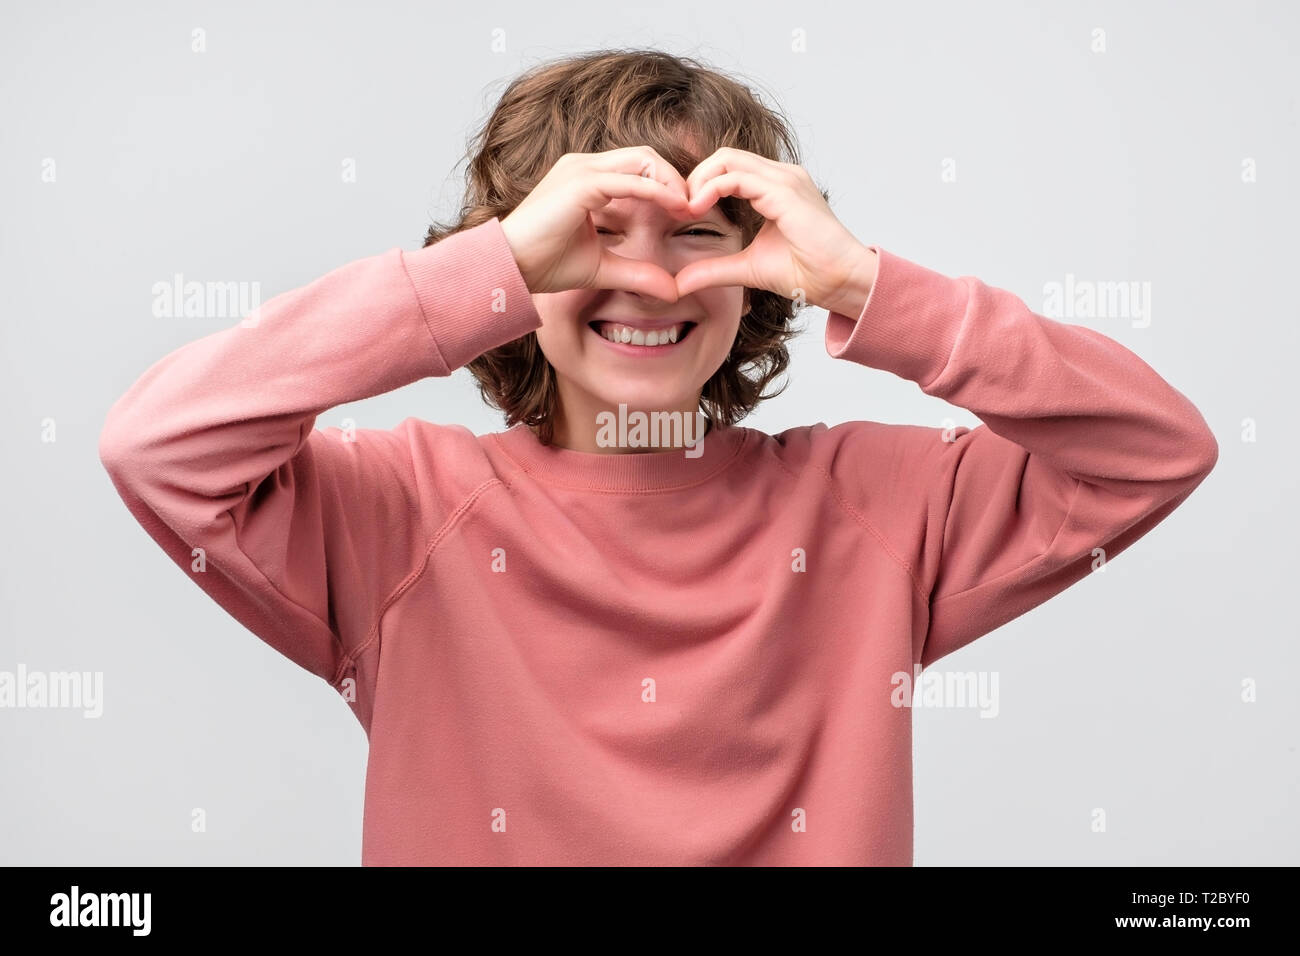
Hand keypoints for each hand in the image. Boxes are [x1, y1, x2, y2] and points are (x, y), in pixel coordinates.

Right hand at [499, 146, 692, 300]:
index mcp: (586, 178)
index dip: (666, 185)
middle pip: (645, 156)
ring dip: (671, 182)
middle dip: (675, 178)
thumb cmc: (543, 264)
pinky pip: (630, 181)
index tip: (687, 212)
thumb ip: (636, 273)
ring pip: (642, 160)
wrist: (508, 267)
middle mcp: (583, 166)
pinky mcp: (580, 185)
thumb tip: (672, 290)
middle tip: (696, 207)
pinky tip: (675, 209)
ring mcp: (581, 171)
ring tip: (689, 208)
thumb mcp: (602, 268)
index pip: (638, 167)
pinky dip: (657, 193)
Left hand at [674, 148, 877, 316]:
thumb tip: (679, 283)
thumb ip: (714, 270)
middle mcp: (780, 175)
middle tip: (678, 208)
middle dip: (693, 179)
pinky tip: (697, 210)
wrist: (840, 281)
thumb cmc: (807, 272)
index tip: (681, 213)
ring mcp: (784, 179)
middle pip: (723, 156)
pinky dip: (710, 189)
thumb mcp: (747, 268)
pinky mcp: (784, 191)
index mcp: (775, 187)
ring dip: (697, 182)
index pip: (727, 168)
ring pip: (726, 159)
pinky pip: (735, 177)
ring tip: (686, 210)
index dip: (699, 185)